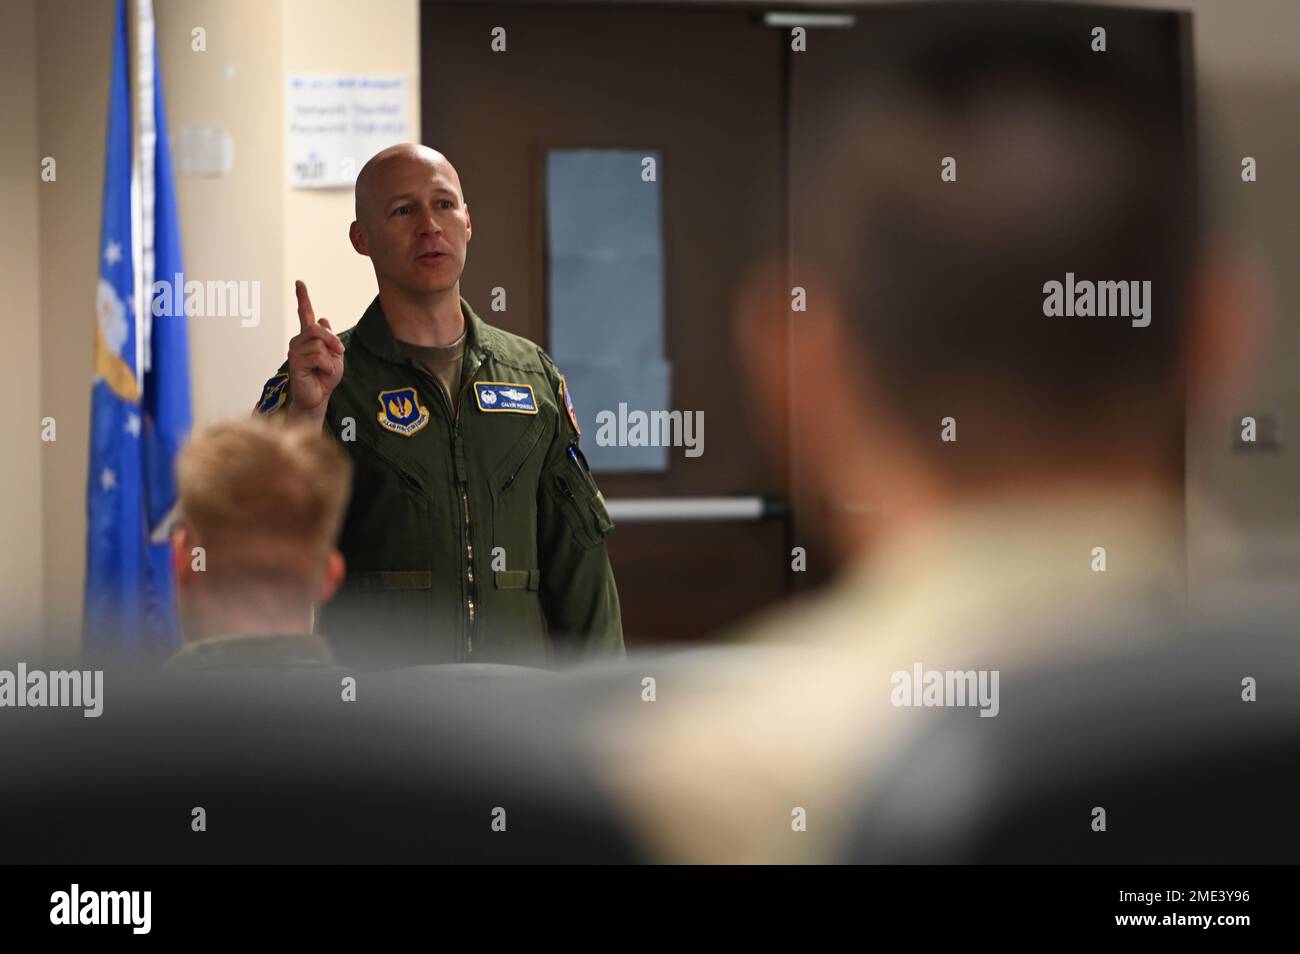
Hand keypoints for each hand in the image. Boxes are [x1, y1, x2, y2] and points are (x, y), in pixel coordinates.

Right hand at [286, 280, 343, 422]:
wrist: (318, 398)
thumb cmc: (325, 378)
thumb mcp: (335, 357)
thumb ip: (331, 340)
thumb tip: (323, 319)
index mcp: (309, 338)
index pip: (305, 314)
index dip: (303, 298)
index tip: (299, 282)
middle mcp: (299, 341)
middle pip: (317, 328)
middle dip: (332, 340)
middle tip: (339, 352)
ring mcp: (295, 351)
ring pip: (319, 344)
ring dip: (330, 358)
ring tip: (325, 370)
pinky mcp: (294, 362)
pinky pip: (318, 357)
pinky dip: (326, 367)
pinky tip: (321, 374)